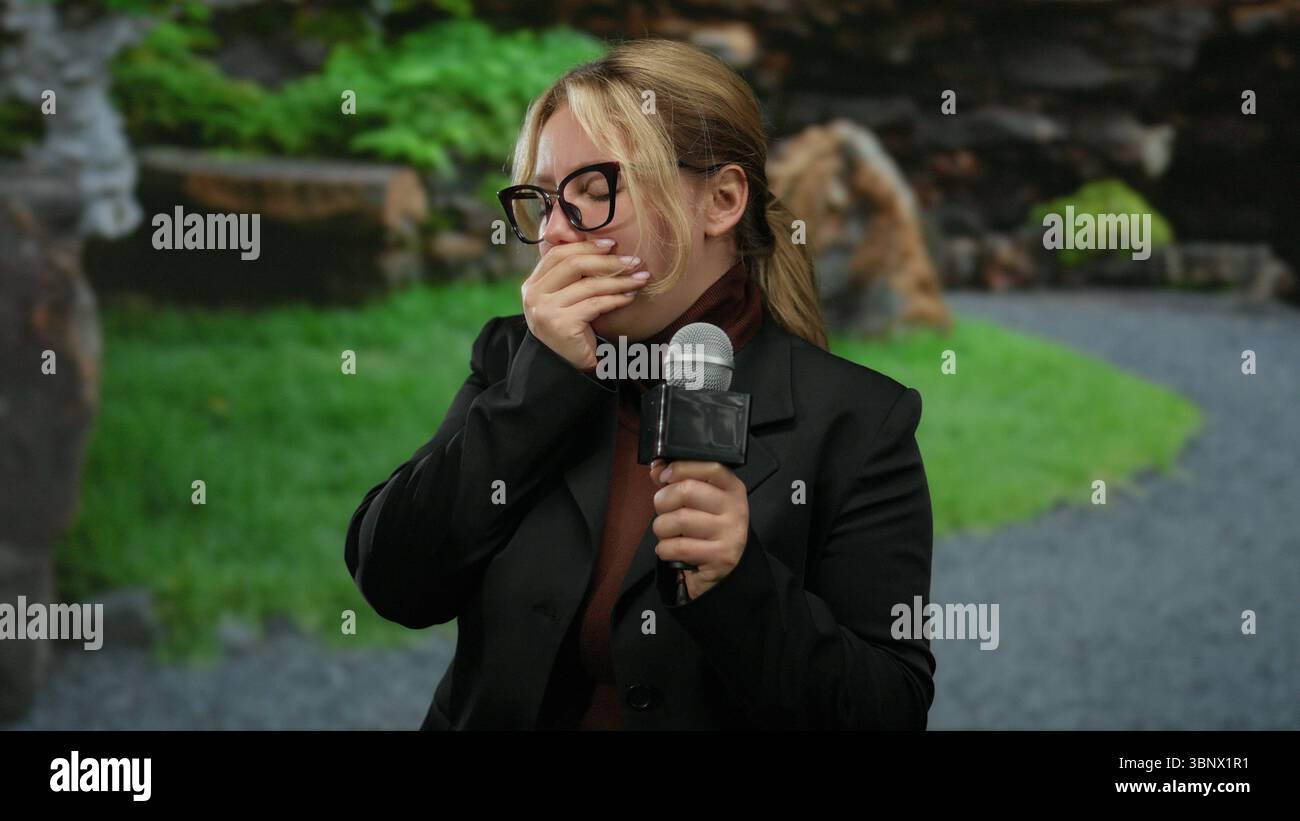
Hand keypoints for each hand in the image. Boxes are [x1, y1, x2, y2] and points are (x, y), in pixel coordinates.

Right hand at [520, 238, 649, 370]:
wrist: (563, 368)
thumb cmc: (570, 331)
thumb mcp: (565, 300)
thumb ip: (572, 278)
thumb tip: (603, 247)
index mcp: (532, 284)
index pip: (558, 254)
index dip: (586, 246)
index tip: (612, 244)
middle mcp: (534, 295)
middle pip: (573, 265)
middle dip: (607, 261)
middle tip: (633, 261)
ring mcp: (545, 310)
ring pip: (588, 285)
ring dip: (619, 280)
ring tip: (640, 278)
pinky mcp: (561, 324)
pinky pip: (595, 304)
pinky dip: (616, 298)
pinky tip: (630, 296)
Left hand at [649, 459, 748, 600]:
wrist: (726, 567)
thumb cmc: (707, 527)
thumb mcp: (700, 501)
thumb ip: (678, 481)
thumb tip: (656, 468)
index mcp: (732, 488)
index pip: (710, 467)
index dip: (681, 468)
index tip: (664, 476)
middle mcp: (735, 509)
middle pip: (687, 490)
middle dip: (663, 500)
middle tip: (663, 511)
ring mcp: (729, 533)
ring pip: (678, 519)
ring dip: (661, 528)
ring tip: (667, 533)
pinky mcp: (719, 557)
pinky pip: (678, 547)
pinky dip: (664, 549)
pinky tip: (670, 550)